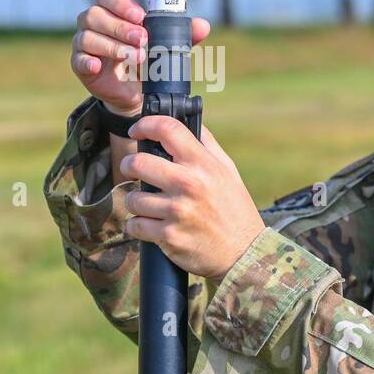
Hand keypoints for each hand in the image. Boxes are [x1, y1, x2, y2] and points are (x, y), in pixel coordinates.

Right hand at [72, 0, 210, 116]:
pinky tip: (99, 67)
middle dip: (121, 27)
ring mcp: (84, 43)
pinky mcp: (80, 64)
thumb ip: (183, 34)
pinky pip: (78, 60)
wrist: (135, 90)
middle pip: (95, 15)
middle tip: (143, 40)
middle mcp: (93, 22)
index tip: (140, 16)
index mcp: (112, 10)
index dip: (121, 3)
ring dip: (112, 46)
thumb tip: (203, 26)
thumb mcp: (166, 45)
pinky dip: (87, 62)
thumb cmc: (148, 58)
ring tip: (135, 57)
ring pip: (88, 37)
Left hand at [121, 116, 265, 279]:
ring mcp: (177, 211)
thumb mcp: (228, 171)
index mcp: (202, 164)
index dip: (145, 125)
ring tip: (148, 205)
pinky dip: (137, 227)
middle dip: (129, 165)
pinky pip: (135, 226)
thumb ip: (207, 145)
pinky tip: (149, 226)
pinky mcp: (168, 236)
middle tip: (132, 169)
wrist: (244, 253)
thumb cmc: (235, 209)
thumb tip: (189, 121)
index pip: (167, 129)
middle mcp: (188, 184)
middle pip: (138, 163)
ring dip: (136, 202)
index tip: (137, 131)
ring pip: (132, 198)